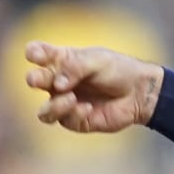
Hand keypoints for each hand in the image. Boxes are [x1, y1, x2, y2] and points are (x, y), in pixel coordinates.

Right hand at [24, 41, 165, 132]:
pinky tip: (88, 108)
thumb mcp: (98, 61)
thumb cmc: (119, 71)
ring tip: (71, 97)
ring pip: (44, 111)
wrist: (140, 92)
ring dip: (53, 105)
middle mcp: (59, 82)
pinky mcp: (76, 120)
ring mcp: (65, 102)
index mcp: (62, 60)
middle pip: (35, 80)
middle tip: (39, 80)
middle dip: (34, 79)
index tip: (38, 55)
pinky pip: (65, 120)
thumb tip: (56, 85)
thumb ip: (75, 68)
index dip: (33, 53)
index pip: (37, 53)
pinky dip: (74, 113)